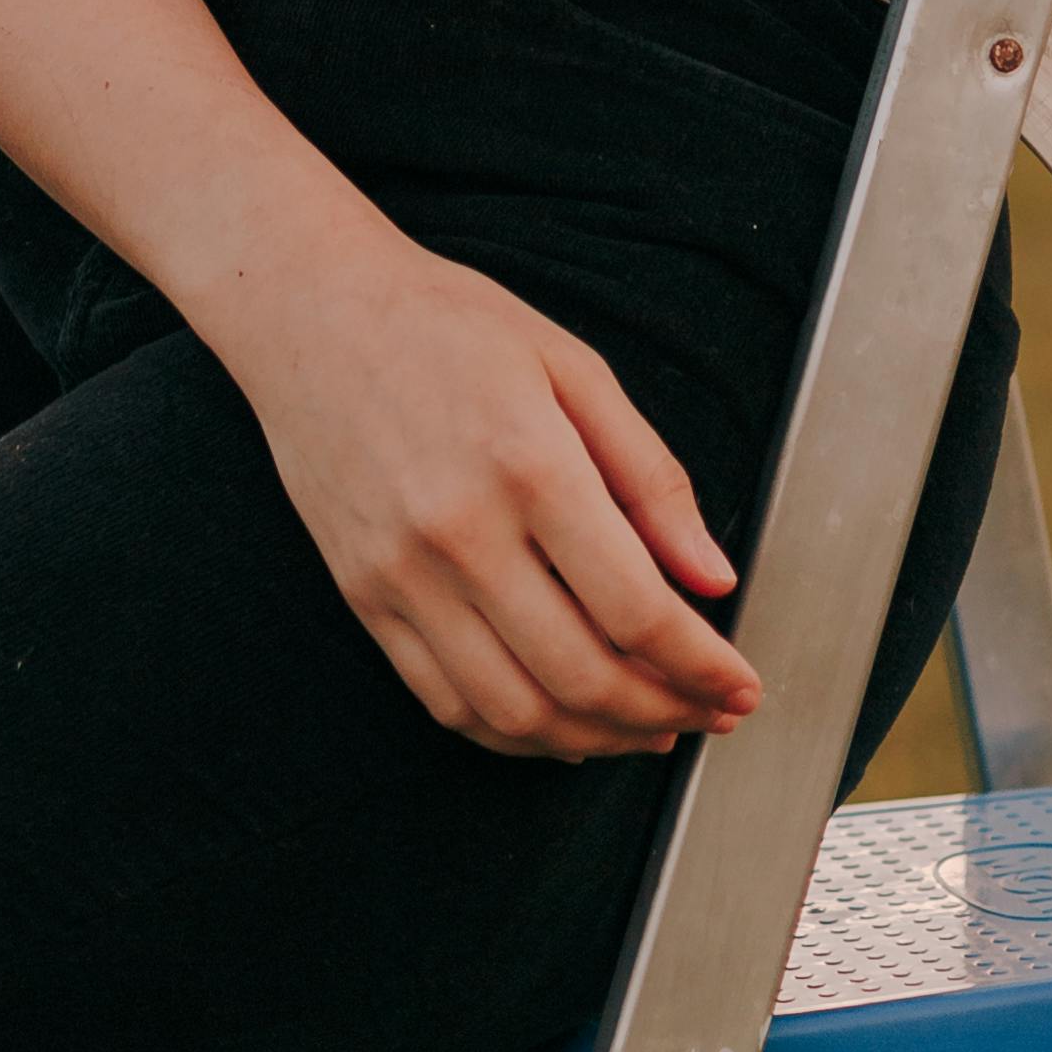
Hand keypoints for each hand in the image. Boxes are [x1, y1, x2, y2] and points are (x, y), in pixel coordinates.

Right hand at [216, 225, 759, 761]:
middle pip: (582, 676)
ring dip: (596, 739)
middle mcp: (460, 532)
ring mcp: (402, 574)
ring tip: (646, 727)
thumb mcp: (573, 368)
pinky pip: (445, 702)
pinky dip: (514, 734)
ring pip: (515, 710)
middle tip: (706, 713)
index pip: (637, 609)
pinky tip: (561, 721)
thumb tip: (714, 577)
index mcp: (529, 464)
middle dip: (664, 713)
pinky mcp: (364, 597)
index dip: (703, 666)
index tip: (740, 685)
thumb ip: (651, 478)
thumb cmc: (446, 325)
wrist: (312, 311)